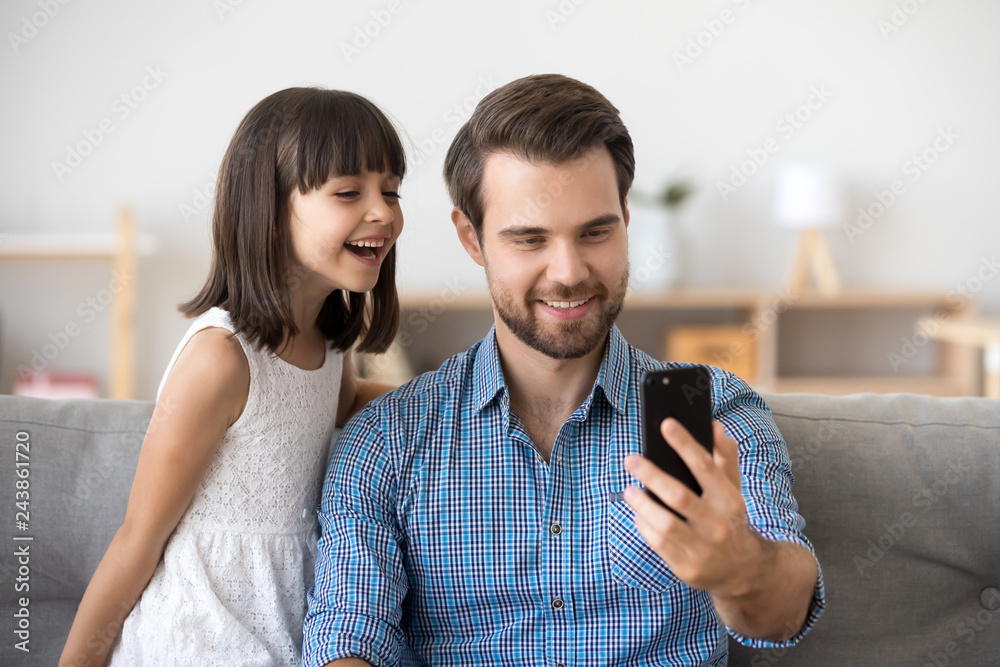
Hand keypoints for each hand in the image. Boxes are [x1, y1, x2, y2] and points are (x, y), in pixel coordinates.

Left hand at [623, 418, 761, 596]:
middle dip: (651, 474)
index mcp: (729, 500)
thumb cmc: (729, 520)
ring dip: (642, 503)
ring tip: (630, 490)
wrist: (742, 571)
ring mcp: (702, 549)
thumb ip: (725, 458)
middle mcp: (717, 524)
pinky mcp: (687, 568)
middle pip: (679, 495)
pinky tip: (639, 513)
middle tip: (631, 459)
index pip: (706, 467)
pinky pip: (658, 543)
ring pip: (664, 523)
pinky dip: (644, 525)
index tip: (666, 424)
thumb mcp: (733, 490)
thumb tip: (714, 427)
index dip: (685, 444)